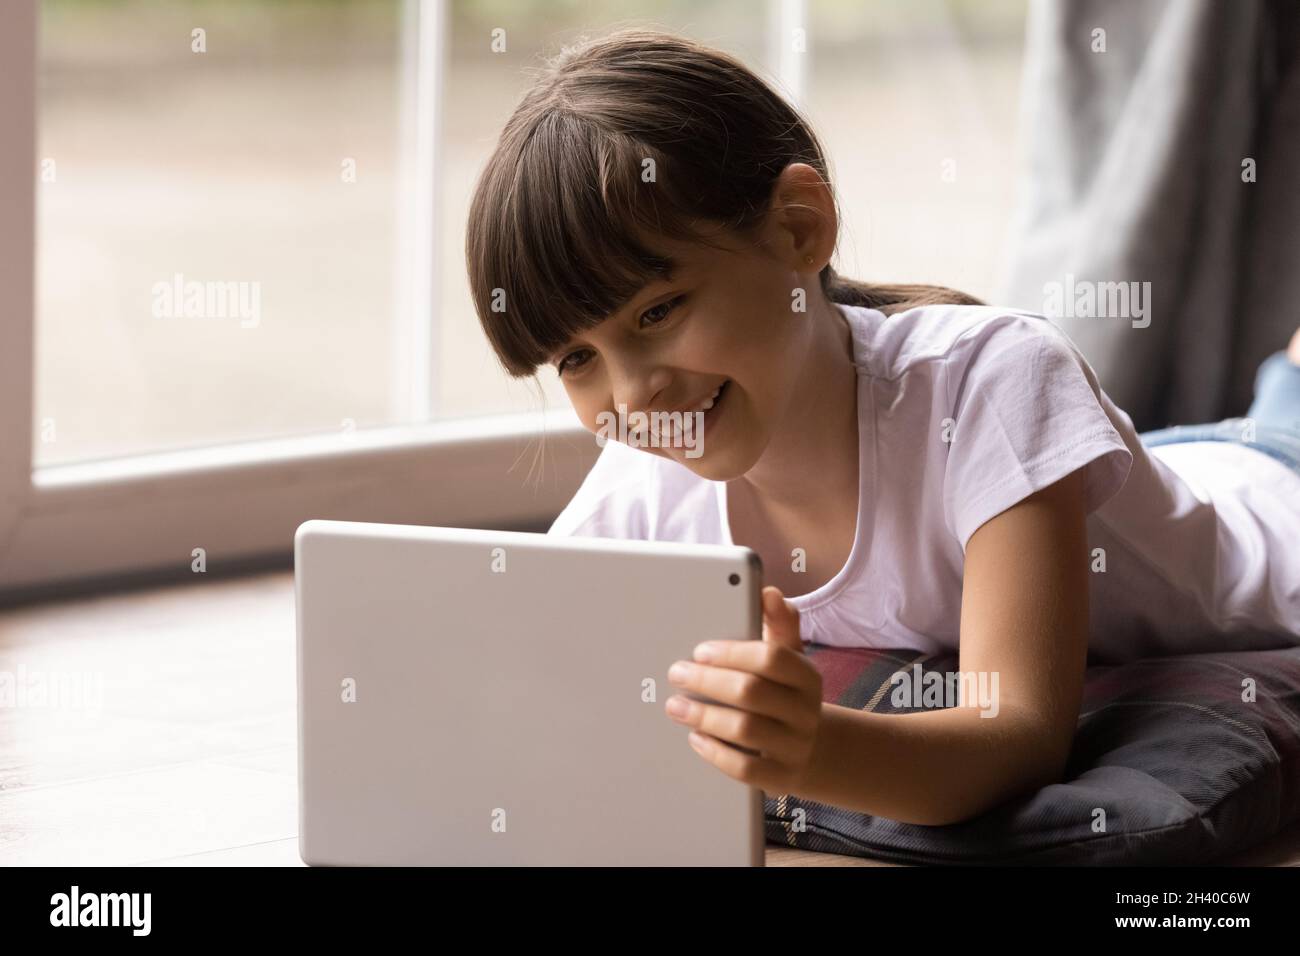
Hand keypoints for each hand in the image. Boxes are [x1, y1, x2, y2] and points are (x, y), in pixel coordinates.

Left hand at [664, 585, 823, 791]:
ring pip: (746, 730)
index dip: (732, 652)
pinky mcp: (782, 779)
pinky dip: (716, 752)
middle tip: (675, 674)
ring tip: (675, 706)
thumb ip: (777, 624)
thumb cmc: (784, 694)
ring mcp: (796, 747)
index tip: (699, 650)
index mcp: (806, 676)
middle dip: (707, 681)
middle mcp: (806, 711)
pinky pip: (746, 769)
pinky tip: (695, 738)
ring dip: (704, 716)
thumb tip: (768, 593)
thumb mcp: (787, 658)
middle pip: (752, 692)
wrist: (810, 749)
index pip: (772, 657)